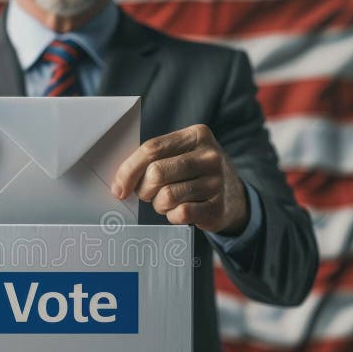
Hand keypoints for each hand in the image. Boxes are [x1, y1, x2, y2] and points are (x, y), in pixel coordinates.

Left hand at [111, 124, 248, 234]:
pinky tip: (180, 211)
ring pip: (166, 196)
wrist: (233, 198)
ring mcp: (216, 182)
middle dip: (144, 189)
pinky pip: (180, 214)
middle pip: (156, 172)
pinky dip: (172, 216)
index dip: (128, 170)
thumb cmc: (194, 174)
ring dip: (158, 204)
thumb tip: (119, 182)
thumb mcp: (181, 155)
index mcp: (197, 135)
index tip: (119, 187)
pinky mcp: (217, 207)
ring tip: (166, 202)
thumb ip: (153, 159)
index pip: (152, 148)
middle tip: (147, 194)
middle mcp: (210, 156)